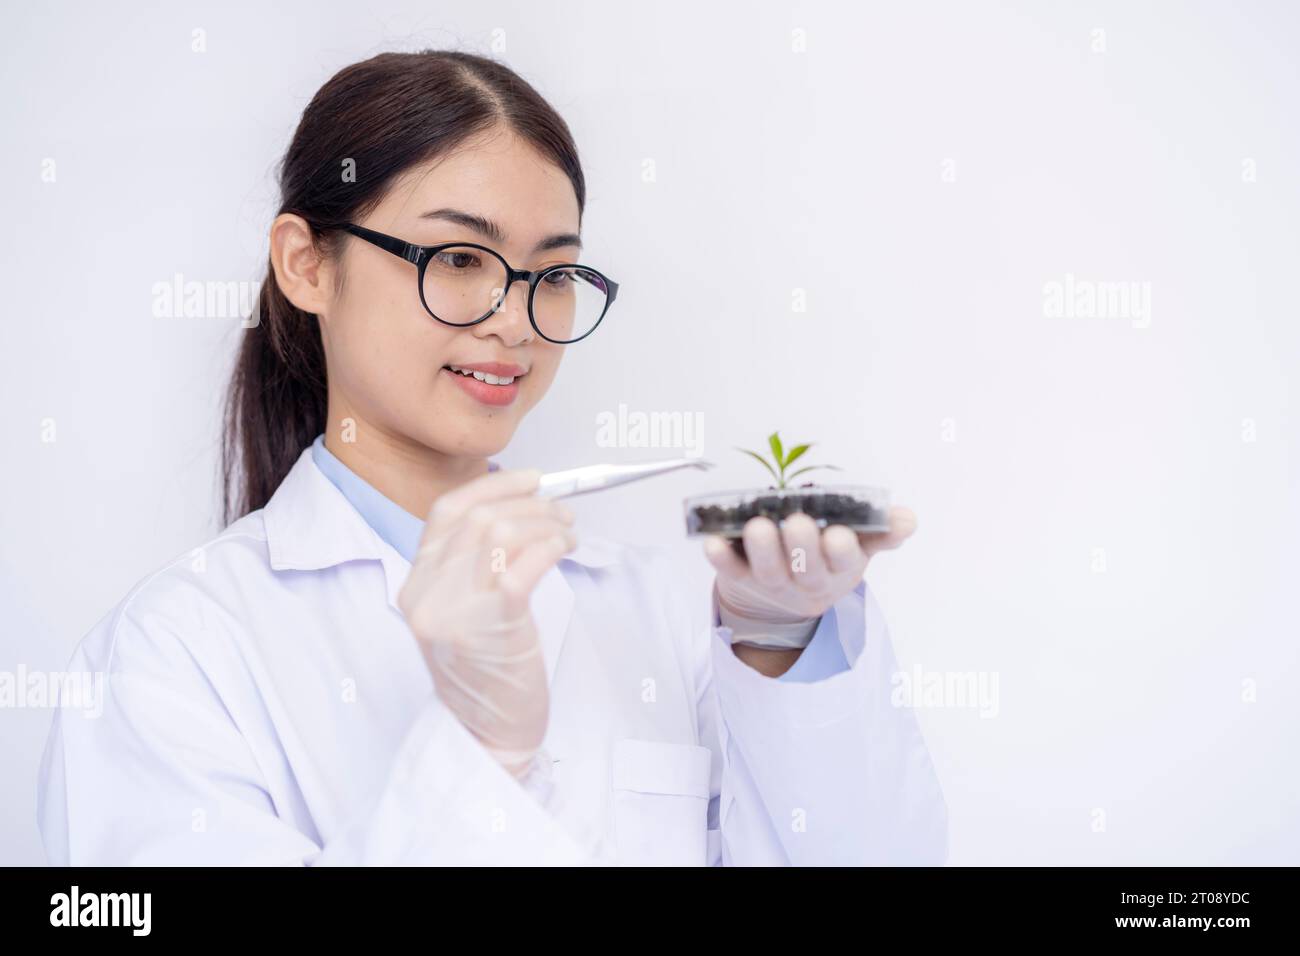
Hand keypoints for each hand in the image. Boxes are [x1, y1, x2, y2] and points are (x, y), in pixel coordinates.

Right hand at [397, 468, 576, 777]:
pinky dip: (551, 546)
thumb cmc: (487, 672)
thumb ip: (474, 565)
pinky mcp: (490, 625)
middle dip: (531, 504)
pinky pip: (523, 563)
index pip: (446, 513)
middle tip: (562, 513)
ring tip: (569, 535)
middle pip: (479, 518)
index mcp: (415, 586)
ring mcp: (454, 610)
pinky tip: (565, 551)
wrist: (487, 733)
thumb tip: (521, 506)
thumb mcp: (463, 612)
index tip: (531, 479)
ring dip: (547, 524)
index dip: (492, 487)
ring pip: (502, 533)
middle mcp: (426, 595)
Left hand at [703, 507, 917, 644]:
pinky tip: (712, 541)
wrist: (788, 592)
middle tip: (796, 522)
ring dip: (762, 550)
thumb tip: (908, 519)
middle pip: (805, 569)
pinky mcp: (743, 578)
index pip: (844, 561)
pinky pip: (731, 570)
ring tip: (757, 526)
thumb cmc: (827, 557)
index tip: (838, 534)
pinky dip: (722, 558)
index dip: (841, 550)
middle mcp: (807, 580)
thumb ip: (881, 531)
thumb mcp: (860, 546)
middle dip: (801, 547)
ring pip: (769, 572)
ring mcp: (773, 582)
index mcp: (840, 568)